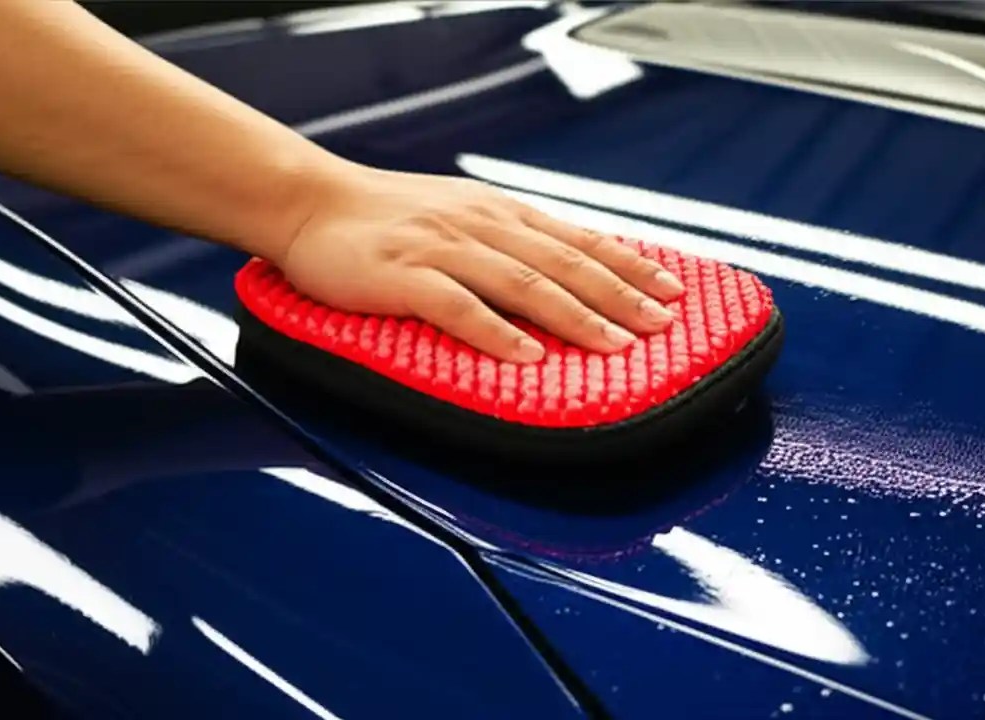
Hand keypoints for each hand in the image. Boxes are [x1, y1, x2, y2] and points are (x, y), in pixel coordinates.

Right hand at [269, 162, 684, 362]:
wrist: (311, 201)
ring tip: (614, 345)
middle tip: (663, 324)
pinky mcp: (404, 276)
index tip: (673, 287)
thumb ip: (506, 239)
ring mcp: (443, 249)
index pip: (579, 238)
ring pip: (524, 283)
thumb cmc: (384, 216)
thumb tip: (562, 265)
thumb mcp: (458, 212)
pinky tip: (527, 357)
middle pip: (564, 262)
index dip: (630, 264)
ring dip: (575, 316)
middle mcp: (481, 225)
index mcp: (497, 212)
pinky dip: (496, 333)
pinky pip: (458, 307)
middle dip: (620, 294)